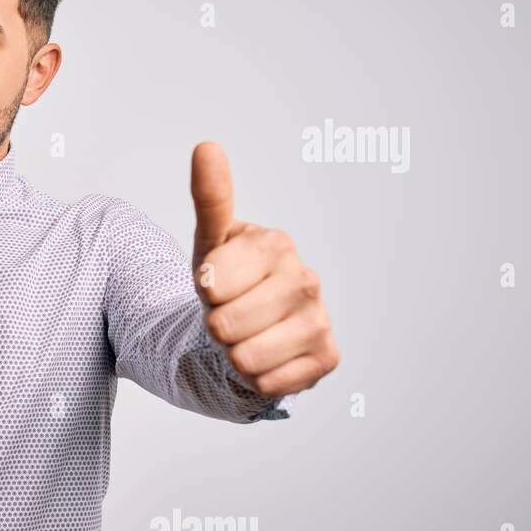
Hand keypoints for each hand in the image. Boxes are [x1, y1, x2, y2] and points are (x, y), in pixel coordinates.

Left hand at [190, 141, 338, 397]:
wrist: (250, 328)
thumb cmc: (227, 281)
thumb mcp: (209, 243)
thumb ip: (209, 199)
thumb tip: (207, 146)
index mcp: (276, 243)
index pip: (211, 283)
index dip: (203, 291)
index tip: (216, 284)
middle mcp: (306, 279)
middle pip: (224, 324)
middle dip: (215, 327)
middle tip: (230, 315)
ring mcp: (321, 320)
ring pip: (244, 358)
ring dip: (234, 355)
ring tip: (246, 336)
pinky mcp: (327, 358)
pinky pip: (267, 384)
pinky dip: (256, 379)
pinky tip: (267, 358)